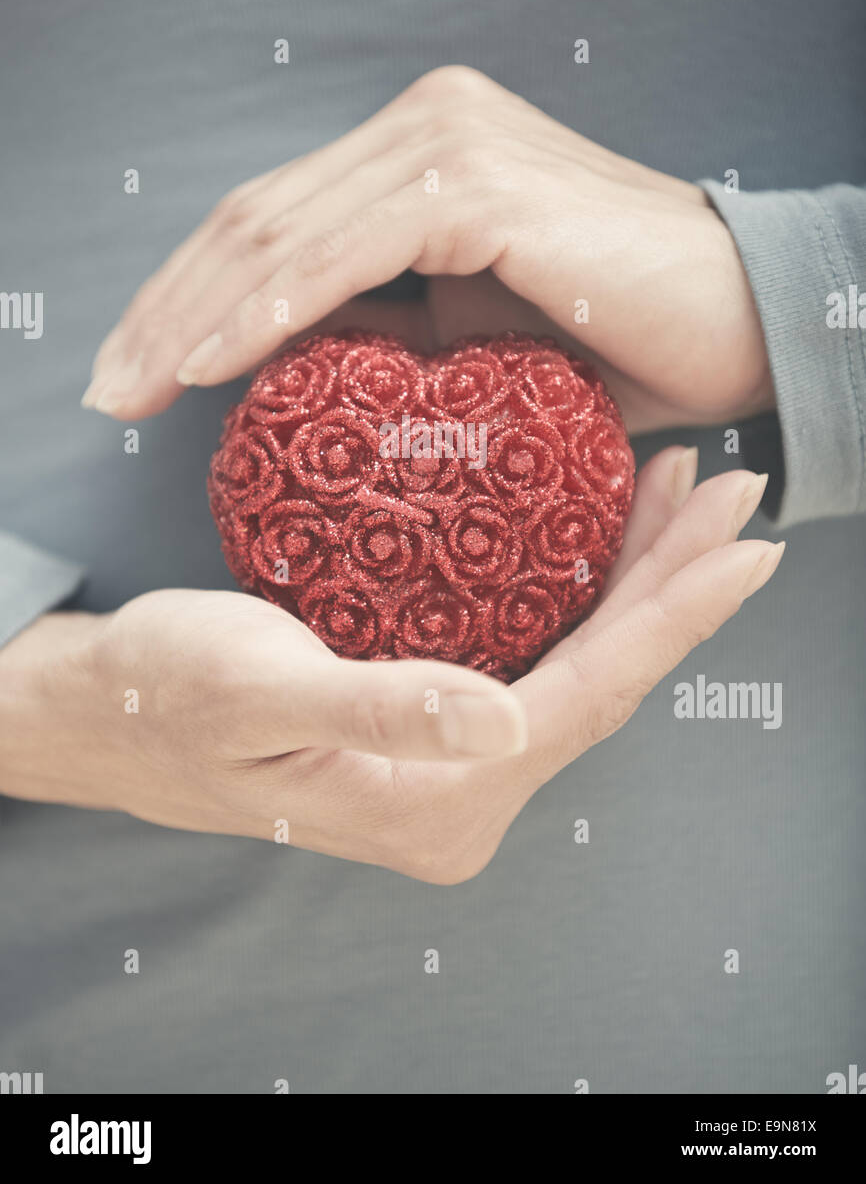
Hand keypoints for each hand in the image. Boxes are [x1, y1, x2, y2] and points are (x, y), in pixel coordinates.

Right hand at [0, 455, 782, 880]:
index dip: (674, 616)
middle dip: (674, 586)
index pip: (588, 697)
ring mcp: (449, 765)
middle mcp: (460, 795)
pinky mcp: (431, 725)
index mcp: (437, 799)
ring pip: (576, 666)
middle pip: (601, 680)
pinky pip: (534, 657)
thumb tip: (511, 725)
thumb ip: (386, 710)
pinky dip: (577, 591)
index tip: (748, 540)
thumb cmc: (165, 694)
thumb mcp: (260, 688)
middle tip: (737, 490)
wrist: (102, 711)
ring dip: (634, 582)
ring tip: (681, 495)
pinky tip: (596, 536)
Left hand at [82, 66, 773, 431]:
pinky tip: (211, 364)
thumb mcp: (469, 337)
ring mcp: (449, 142)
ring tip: (136, 391)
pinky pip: (345, 252)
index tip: (136, 370)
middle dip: (169, 309)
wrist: (744, 326)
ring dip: (195, 318)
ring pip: (283, 232)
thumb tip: (280, 361)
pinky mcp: (478, 185)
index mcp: (419, 147)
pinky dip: (269, 310)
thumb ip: (381, 328)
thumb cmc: (617, 343)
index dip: (190, 293)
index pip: (274, 218)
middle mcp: (426, 122)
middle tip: (107, 391)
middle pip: (256, 217)